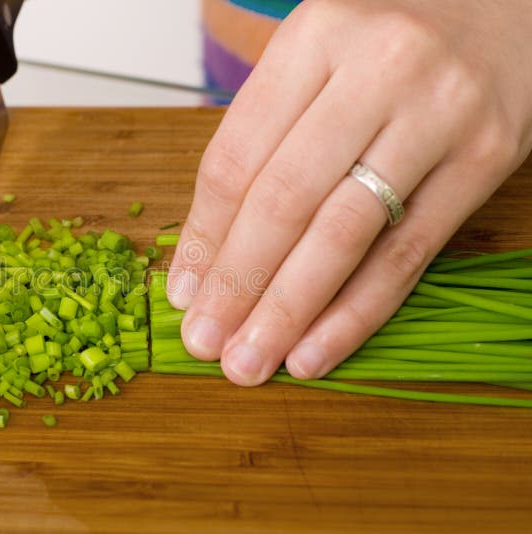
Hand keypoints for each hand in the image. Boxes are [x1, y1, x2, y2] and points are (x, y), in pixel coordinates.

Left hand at [167, 0, 531, 385]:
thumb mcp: (314, 62)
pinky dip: (356, 313)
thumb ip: (264, 138)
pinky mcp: (487, 158)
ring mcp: (437, 114)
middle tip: (204, 342)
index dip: (203, 236)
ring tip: (249, 361)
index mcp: (313, 37)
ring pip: (343, 234)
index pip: (237, 157)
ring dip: (287, 311)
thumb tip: (207, 249)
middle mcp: (376, 70)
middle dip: (236, 285)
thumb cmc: (387, 40)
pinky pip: (409, 254)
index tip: (181, 292)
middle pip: (284, 201)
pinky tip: (316, 351)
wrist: (503, 4)